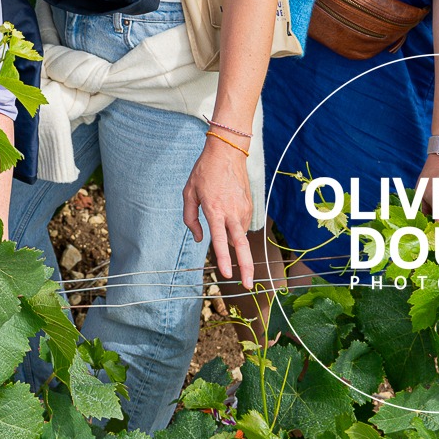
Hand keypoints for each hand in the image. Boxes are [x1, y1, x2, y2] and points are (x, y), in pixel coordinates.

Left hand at [183, 136, 255, 286]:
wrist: (228, 153)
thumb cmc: (204, 172)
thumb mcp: (189, 192)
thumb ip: (191, 218)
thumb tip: (200, 239)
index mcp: (214, 209)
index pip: (219, 240)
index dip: (223, 259)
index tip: (227, 275)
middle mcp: (231, 212)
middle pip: (241, 245)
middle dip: (246, 267)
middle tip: (250, 285)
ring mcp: (243, 210)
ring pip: (242, 236)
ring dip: (238, 248)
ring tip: (231, 241)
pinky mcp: (249, 207)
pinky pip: (242, 224)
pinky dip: (236, 229)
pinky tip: (228, 217)